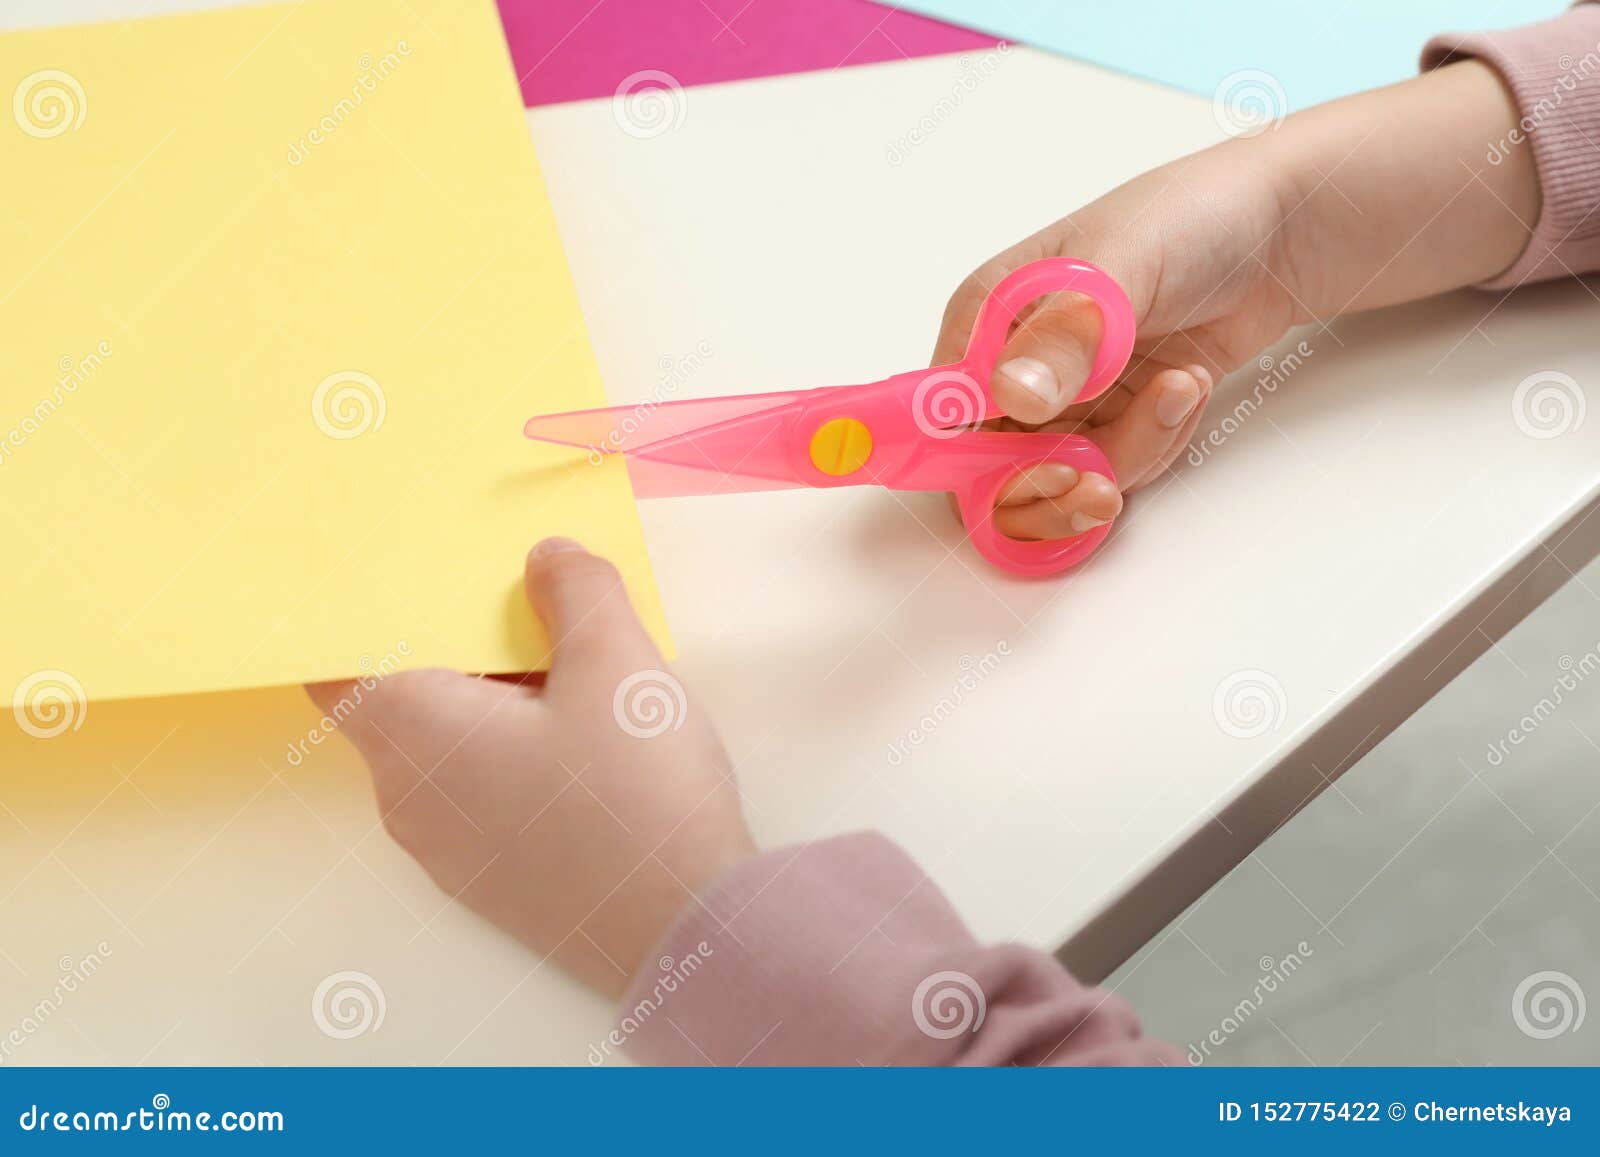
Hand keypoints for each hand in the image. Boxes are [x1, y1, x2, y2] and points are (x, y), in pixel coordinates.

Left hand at [307, 538, 753, 997]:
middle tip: (514, 599)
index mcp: (412, 731)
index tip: (401, 582)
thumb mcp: (616, 661)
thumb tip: (545, 559)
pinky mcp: (491, 881)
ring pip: (443, 749)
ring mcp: (446, 849)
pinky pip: (475, 794)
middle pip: (397, 700)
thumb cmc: (635, 790)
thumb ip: (575, 592)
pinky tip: (582, 738)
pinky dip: (507, 752)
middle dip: (448, 646)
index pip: (331, 666)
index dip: (357, 619)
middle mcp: (407, 796)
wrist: (685, 928)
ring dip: (487, 701)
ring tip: (565, 663)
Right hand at [941, 59, 1539, 542]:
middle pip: (987, 474)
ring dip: (1127, 452)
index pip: (937, 414)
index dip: (967, 461)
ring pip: (1059, 482)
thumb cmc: (1188, 219)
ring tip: (1181, 386)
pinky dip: (1156, 443)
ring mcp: (1063, 401)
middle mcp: (1009, 368)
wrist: (1282, 233)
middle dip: (1048, 488)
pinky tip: (1188, 384)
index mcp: (984, 320)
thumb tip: (1014, 395)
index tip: (1027, 473)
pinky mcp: (1113, 423)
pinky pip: (1113, 471)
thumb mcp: (1120, 267)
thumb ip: (1063, 336)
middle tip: (1101, 481)